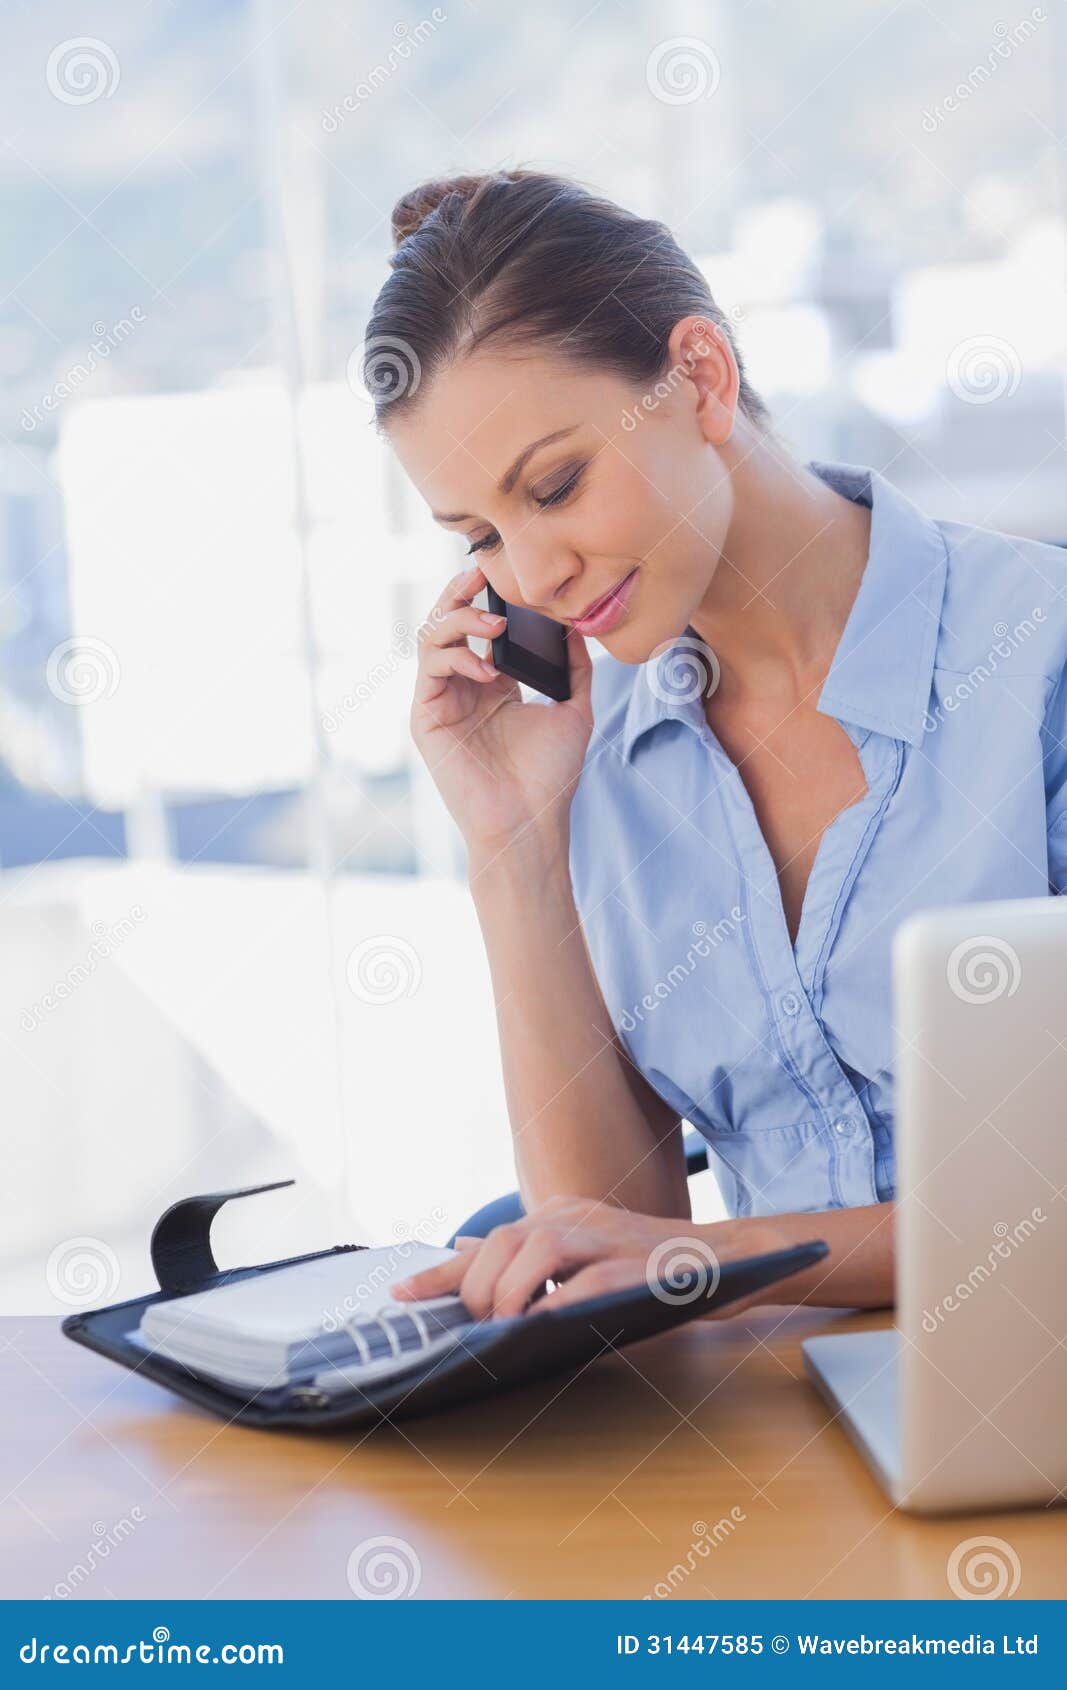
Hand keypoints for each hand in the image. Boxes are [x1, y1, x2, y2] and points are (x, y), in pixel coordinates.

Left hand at [390, 1195, 789, 1320]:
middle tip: (480, 1326)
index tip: (398, 1297)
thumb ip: (524, 1258)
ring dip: (512, 1293)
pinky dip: (559, 1303)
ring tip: (507, 1326)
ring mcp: (608, 1238)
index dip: (440, 1272)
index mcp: (556, 1217)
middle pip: (503, 1240)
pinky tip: (541, 1325)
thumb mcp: (577, 1256)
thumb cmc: (644, 1267)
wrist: (722, 1260)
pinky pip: (589, 1281)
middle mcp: (575, 1218)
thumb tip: (462, 1254)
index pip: (485, 1242)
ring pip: (538, 1250)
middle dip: (479, 1288)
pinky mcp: (638, 1265)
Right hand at [410, 563, 593, 857]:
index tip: (509, 572)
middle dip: (462, 591)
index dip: (489, 596)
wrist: (529, 825)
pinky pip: (430, 669)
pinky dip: (456, 657)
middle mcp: (463, 687)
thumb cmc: (550, 778)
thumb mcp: (574, 711)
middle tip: (484, 570)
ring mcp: (442, 701)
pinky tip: (488, 668)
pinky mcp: (426, 718)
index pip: (482, 626)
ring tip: (495, 622)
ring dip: (460, 619)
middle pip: (450, 622)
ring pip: (432, 637)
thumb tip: (577, 625)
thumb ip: (575, 667)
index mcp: (494, 684)